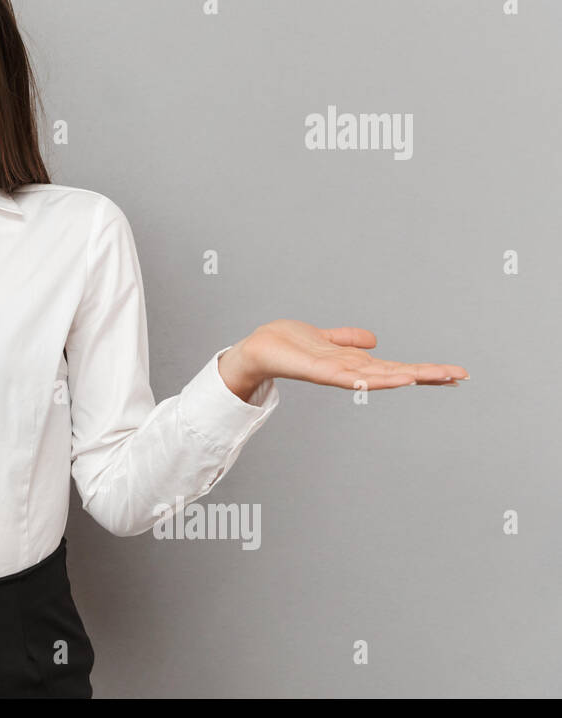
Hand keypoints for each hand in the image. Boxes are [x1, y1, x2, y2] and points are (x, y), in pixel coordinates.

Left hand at [234, 319, 468, 391]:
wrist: (256, 349)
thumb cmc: (287, 345)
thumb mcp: (325, 338)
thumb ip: (348, 339)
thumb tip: (374, 341)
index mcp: (353, 363)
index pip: (396, 367)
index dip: (423, 369)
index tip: (454, 372)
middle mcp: (349, 371)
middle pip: (395, 373)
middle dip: (427, 374)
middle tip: (461, 375)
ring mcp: (335, 373)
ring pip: (378, 376)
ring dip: (408, 376)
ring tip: (436, 376)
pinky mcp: (317, 371)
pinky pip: (349, 376)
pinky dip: (371, 378)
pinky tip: (392, 378)